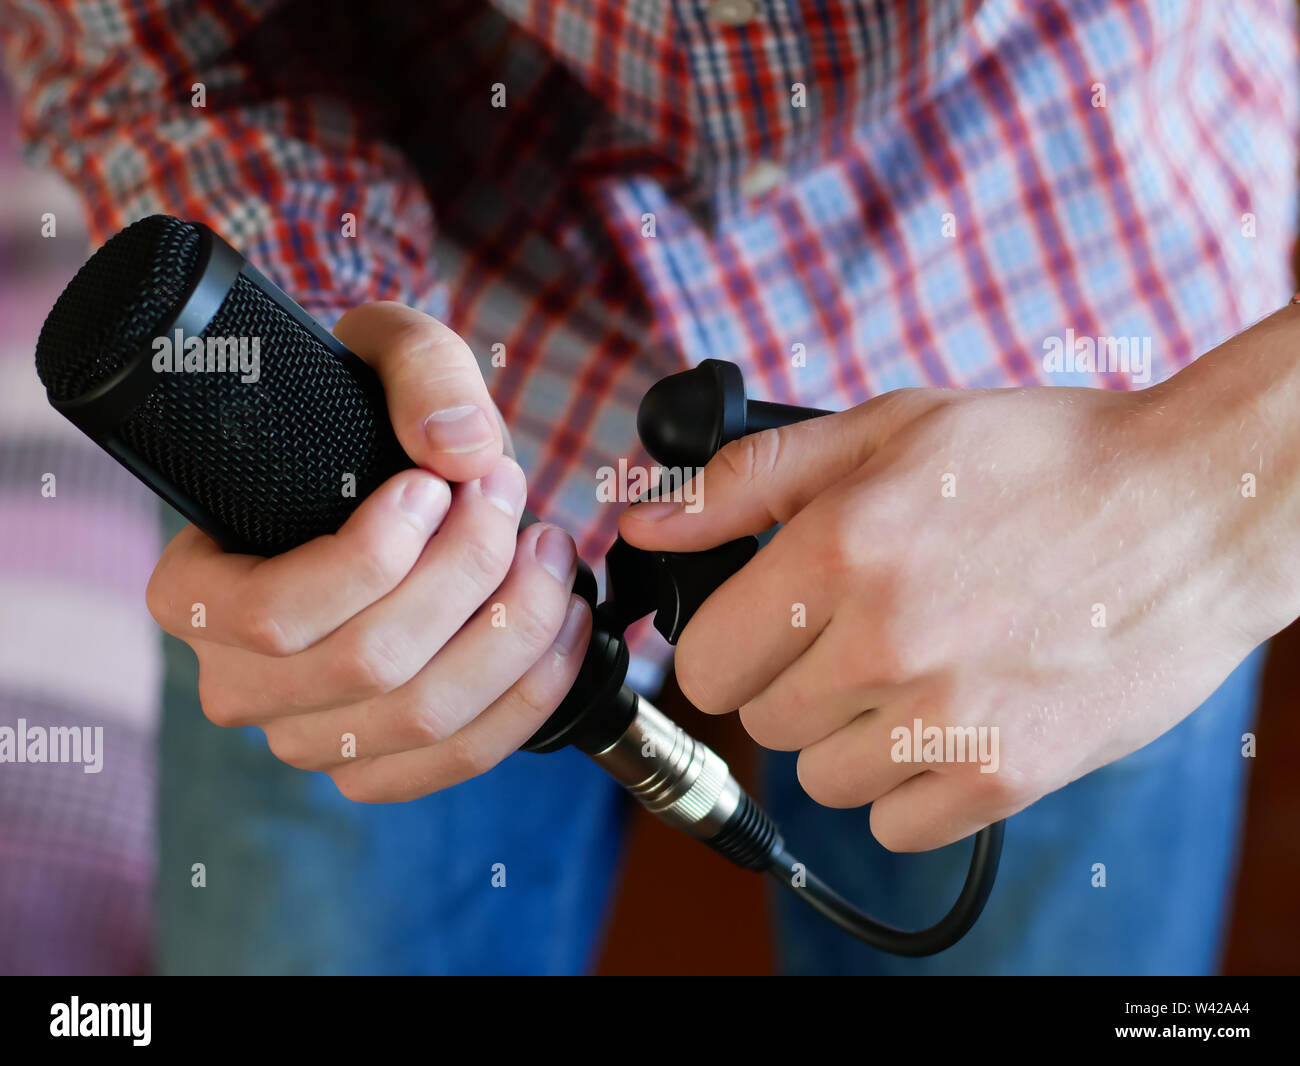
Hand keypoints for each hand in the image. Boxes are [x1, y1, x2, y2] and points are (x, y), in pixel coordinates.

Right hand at [146, 302, 590, 800]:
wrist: (384, 490)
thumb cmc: (366, 429)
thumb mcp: (382, 357)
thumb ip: (419, 371)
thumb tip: (459, 449)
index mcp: (195, 595)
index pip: (274, 614)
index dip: (374, 556)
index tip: (433, 487)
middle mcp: (240, 683)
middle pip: (369, 665)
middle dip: (468, 573)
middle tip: (511, 499)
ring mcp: (310, 737)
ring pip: (426, 715)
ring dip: (514, 628)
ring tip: (549, 552)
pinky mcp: (380, 765)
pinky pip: (464, 755)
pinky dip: (532, 691)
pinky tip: (565, 625)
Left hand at [620, 347, 1299, 851]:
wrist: (1196, 505)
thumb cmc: (1042, 458)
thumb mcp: (888, 429)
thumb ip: (749, 481)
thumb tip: (644, 522)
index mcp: (839, 549)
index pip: (704, 661)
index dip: (729, 642)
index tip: (765, 628)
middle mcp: (883, 641)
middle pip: (760, 721)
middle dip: (791, 679)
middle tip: (854, 634)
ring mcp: (947, 719)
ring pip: (820, 779)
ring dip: (847, 736)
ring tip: (913, 672)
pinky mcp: (1009, 775)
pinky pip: (894, 824)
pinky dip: (908, 785)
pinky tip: (948, 721)